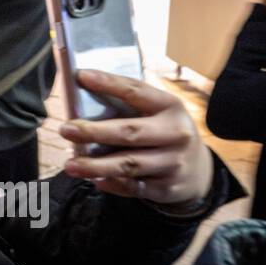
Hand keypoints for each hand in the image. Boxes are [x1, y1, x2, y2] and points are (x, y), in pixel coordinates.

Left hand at [59, 70, 213, 206]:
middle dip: (94, 131)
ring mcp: (174, 162)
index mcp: (170, 106)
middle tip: (66, 129)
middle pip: (129, 132)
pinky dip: (112, 184)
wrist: (199, 170)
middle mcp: (176, 133)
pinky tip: (95, 180)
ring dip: (96, 165)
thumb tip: (83, 92)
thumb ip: (129, 105)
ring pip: (129, 164)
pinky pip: (134, 187)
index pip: (136, 91)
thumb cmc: (165, 132)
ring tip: (71, 164)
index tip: (81, 76)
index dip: (108, 84)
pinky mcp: (168, 188)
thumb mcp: (158, 113)